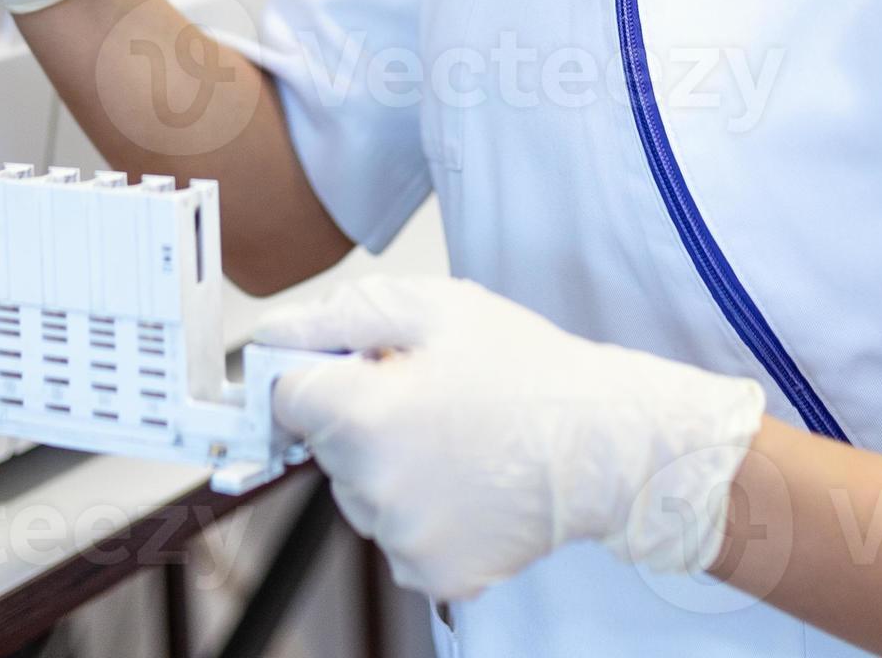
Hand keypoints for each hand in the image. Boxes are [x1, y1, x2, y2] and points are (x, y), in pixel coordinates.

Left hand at [256, 275, 764, 601]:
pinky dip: (422, 512)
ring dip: (389, 468)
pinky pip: (398, 536)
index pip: (287, 397)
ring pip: (360, 495)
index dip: (321, 374)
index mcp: (363, 415)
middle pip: (325, 449)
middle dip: (360, 420)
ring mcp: (402, 538)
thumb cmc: (528, 370)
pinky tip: (467, 484)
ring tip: (456, 440)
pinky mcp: (433, 573)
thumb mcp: (436, 308)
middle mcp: (372, 486)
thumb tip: (276, 334)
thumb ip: (341, 317)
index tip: (358, 370)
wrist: (605, 444)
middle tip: (428, 398)